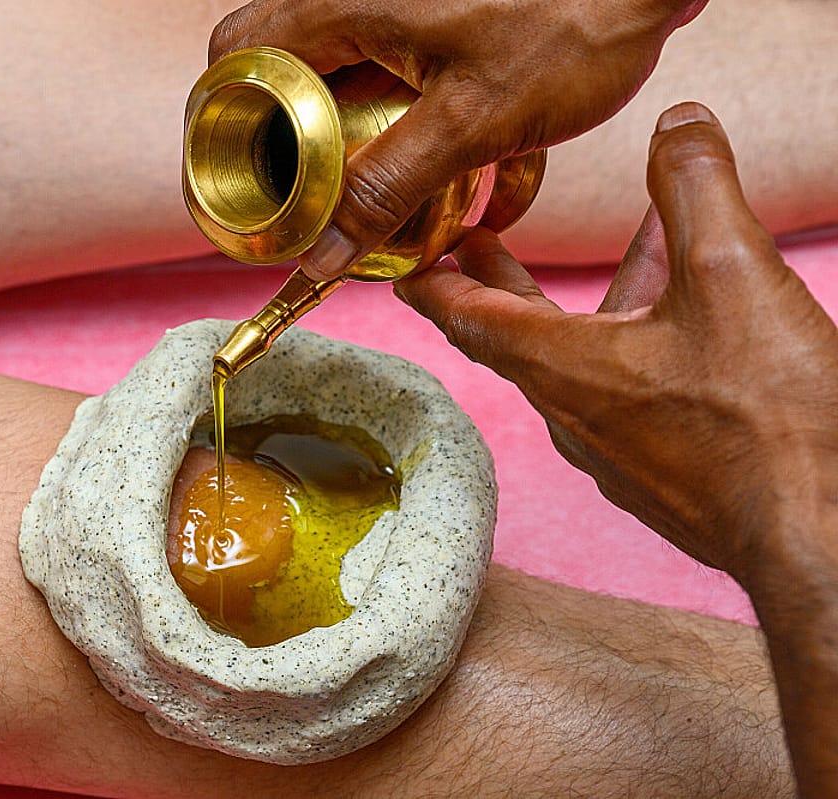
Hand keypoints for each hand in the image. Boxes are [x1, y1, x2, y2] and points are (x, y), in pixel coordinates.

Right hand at [210, 0, 707, 279]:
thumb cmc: (570, 20)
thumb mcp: (470, 121)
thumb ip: (388, 189)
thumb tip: (321, 254)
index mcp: (347, 7)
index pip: (238, 56)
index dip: (227, 122)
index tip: (247, 183)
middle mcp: (366, 3)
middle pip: (296, 79)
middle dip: (316, 152)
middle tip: (331, 203)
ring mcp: (412, 16)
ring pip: (361, 89)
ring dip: (385, 152)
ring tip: (424, 208)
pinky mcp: (457, 28)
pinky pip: (420, 86)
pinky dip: (444, 134)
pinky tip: (498, 182)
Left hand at [395, 102, 837, 586]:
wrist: (818, 535)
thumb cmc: (765, 421)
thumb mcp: (729, 273)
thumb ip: (695, 188)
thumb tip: (678, 125)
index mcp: (564, 368)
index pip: (470, 318)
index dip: (436, 283)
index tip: (407, 268)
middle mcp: (575, 415)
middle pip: (521, 334)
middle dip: (502, 282)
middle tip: (480, 246)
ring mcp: (617, 451)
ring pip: (589, 358)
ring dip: (601, 301)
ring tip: (643, 248)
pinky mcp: (662, 473)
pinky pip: (633, 391)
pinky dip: (644, 340)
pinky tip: (691, 323)